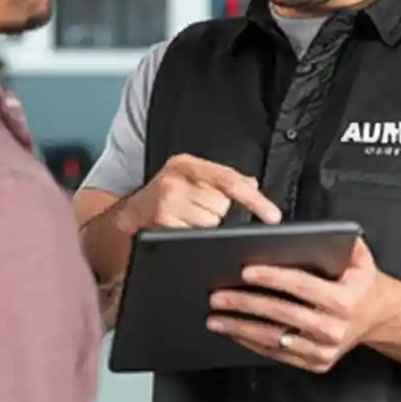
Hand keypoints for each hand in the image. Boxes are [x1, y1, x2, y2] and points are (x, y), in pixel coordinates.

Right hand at [119, 153, 279, 232]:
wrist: (128, 215)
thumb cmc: (164, 197)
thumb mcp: (191, 179)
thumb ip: (223, 180)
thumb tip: (252, 185)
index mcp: (186, 164)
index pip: (229, 180)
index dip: (254, 199)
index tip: (272, 216)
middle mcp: (175, 179)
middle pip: (221, 205)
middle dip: (217, 213)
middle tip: (198, 211)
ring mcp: (166, 202)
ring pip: (210, 223)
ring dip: (205, 227)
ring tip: (187, 221)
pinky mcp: (161, 224)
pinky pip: (195, 236)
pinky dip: (193, 236)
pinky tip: (181, 230)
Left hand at [206, 238, 383, 373]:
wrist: (378, 317)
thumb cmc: (360, 284)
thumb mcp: (360, 258)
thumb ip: (344, 241)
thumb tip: (322, 230)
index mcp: (344, 300)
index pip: (301, 285)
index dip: (272, 277)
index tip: (245, 271)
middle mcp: (334, 328)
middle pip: (281, 313)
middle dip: (245, 303)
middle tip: (217, 295)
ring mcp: (324, 349)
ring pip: (275, 338)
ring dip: (241, 327)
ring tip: (216, 317)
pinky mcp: (315, 362)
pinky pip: (278, 354)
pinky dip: (252, 343)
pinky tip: (233, 332)